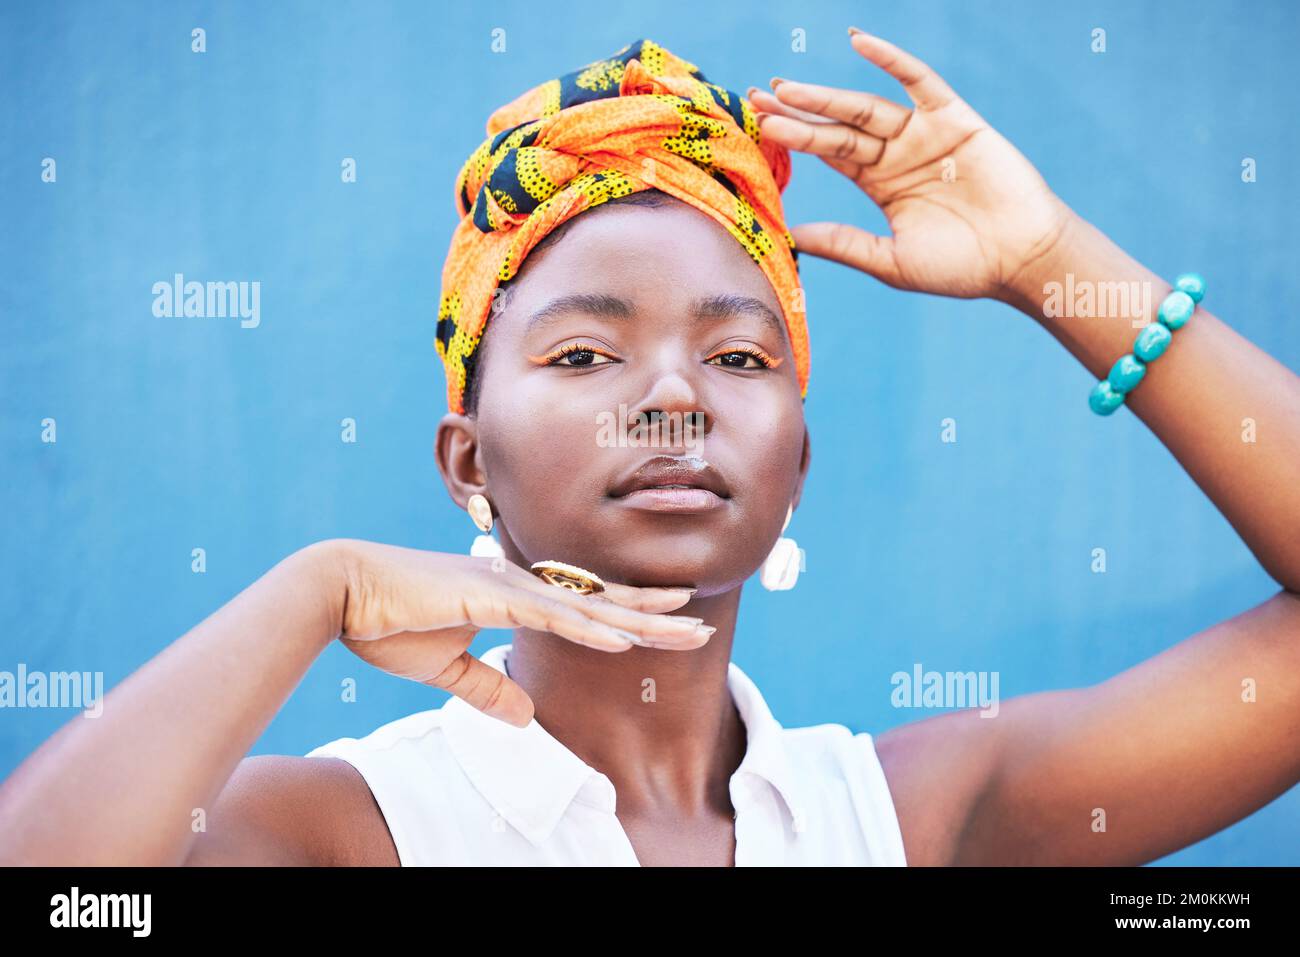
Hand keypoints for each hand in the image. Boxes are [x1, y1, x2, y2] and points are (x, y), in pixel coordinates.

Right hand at [321, 540, 709, 726]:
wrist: (343, 591)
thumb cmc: (389, 621)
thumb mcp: (447, 667)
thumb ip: (489, 688)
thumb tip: (525, 716)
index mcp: (514, 595)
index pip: (585, 607)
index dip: (629, 615)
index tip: (670, 623)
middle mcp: (522, 585)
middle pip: (603, 603)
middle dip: (656, 616)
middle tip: (703, 627)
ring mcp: (510, 587)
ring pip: (591, 607)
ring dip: (641, 620)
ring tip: (688, 630)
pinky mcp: (490, 595)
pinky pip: (551, 616)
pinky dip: (590, 627)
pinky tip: (625, 638)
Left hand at [748, 28, 1075, 301]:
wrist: (1020, 260)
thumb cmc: (961, 268)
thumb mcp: (890, 260)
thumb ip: (844, 244)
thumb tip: (792, 237)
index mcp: (879, 184)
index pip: (828, 154)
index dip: (794, 138)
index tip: (758, 126)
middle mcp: (896, 154)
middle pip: (838, 127)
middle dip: (799, 112)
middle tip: (757, 99)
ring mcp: (924, 135)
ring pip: (867, 107)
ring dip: (828, 95)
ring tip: (787, 87)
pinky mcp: (954, 120)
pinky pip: (919, 82)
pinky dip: (891, 60)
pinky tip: (859, 42)